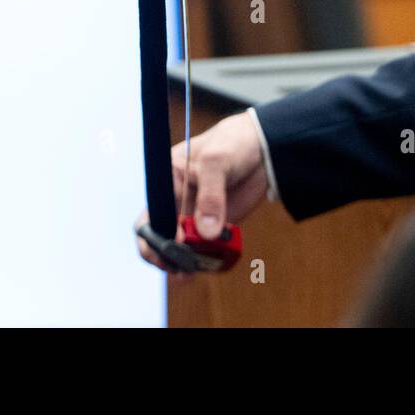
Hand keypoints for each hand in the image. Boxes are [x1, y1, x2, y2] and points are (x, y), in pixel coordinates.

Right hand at [133, 111, 269, 276]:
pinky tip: (215, 263)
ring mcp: (195, 216)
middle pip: (161, 238)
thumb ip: (211, 195)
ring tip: (195, 270)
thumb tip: (207, 232)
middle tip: (181, 266)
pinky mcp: (215, 226)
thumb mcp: (218, 161)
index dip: (154, 235)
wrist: (264, 147)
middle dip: (167, 256)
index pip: (150, 215)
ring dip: (187, 262)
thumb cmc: (234, 143)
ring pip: (182, 249)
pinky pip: (205, 250)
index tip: (177, 242)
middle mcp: (177, 203)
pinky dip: (207, 260)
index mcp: (167, 182)